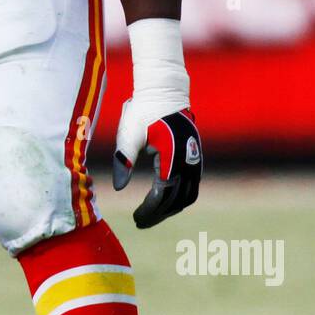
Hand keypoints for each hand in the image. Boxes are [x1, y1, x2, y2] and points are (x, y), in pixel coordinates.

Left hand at [113, 100, 201, 228]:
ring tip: (152, 215)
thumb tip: (119, 188)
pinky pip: (192, 185)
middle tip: (140, 222)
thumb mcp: (128, 135)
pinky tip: (163, 200)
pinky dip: (179, 197)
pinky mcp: (195, 156)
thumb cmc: (142, 112)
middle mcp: (188, 160)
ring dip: (171, 208)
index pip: (163, 194)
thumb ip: (123, 160)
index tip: (136, 218)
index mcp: (172, 157)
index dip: (150, 210)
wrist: (163, 93)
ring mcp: (195, 159)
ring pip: (188, 195)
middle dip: (159, 214)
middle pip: (177, 199)